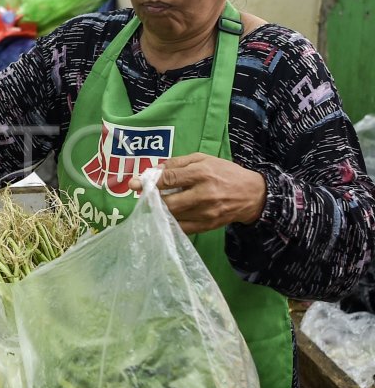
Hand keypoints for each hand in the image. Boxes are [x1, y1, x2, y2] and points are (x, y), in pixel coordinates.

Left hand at [128, 153, 266, 233]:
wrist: (253, 195)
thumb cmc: (225, 173)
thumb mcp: (204, 159)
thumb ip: (178, 163)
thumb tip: (155, 170)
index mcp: (201, 173)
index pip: (169, 179)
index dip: (149, 182)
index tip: (134, 184)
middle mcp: (203, 194)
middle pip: (168, 201)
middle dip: (151, 199)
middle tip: (142, 196)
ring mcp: (205, 212)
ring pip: (173, 216)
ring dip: (158, 211)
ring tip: (153, 205)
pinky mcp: (207, 226)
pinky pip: (182, 228)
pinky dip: (170, 223)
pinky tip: (164, 217)